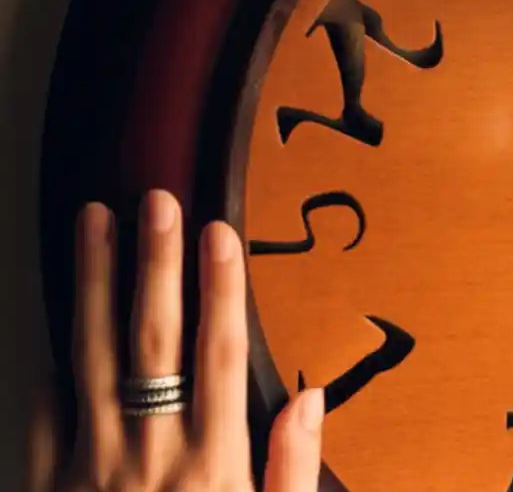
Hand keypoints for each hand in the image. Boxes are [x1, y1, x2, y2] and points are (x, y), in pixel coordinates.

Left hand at [32, 191, 322, 490]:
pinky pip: (45, 412)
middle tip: (157, 204)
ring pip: (92, 356)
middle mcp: (151, 452)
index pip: (220, 353)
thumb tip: (311, 398)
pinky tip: (56, 324)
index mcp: (213, 463)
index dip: (221, 288)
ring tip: (94, 223)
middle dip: (156, 263)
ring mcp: (92, 463)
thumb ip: (292, 467)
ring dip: (94, 282)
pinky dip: (51, 365)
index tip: (220, 235)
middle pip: (153, 339)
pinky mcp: (49, 483)